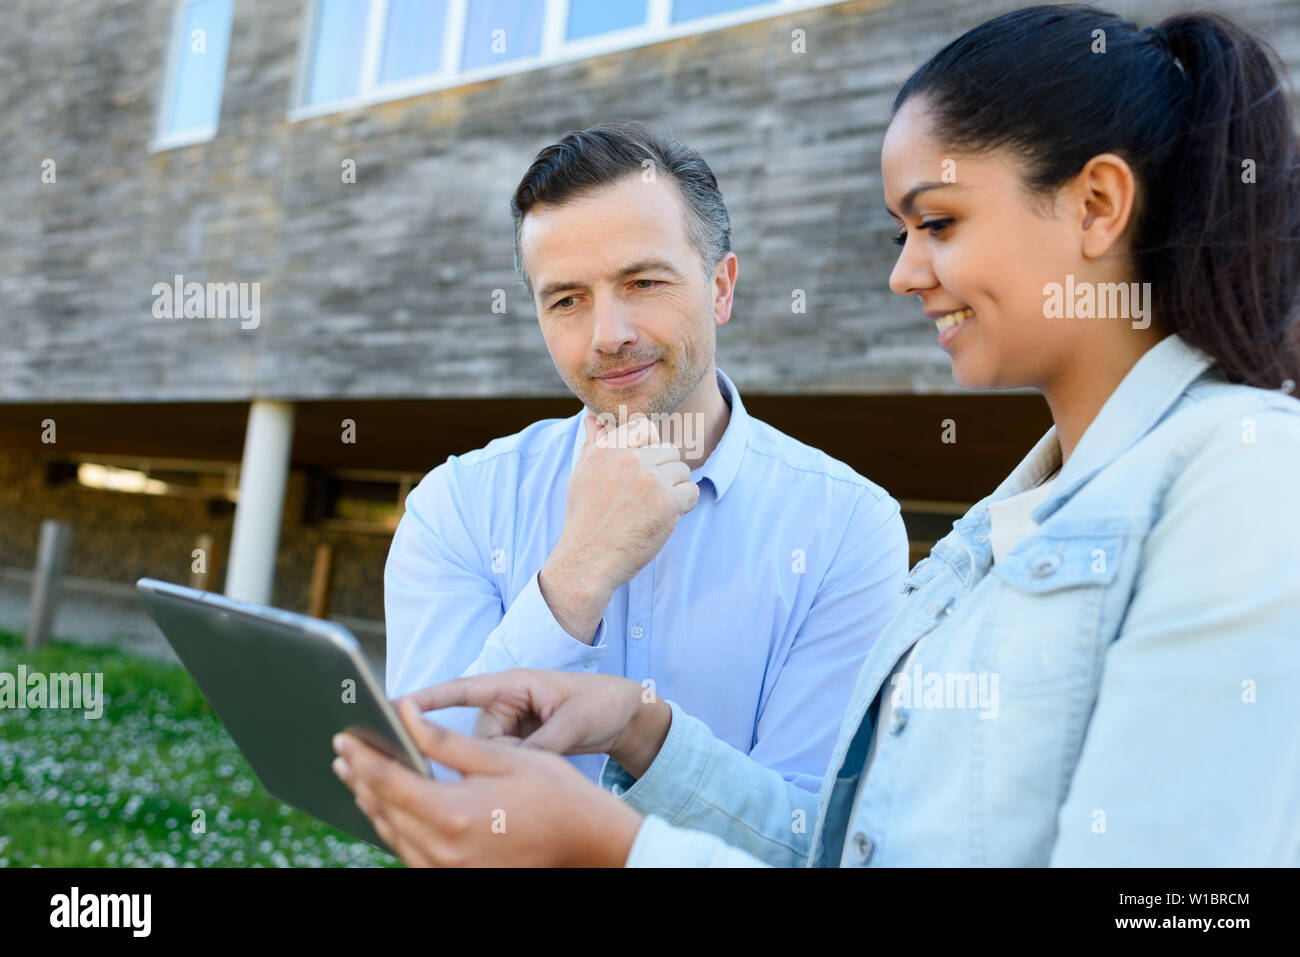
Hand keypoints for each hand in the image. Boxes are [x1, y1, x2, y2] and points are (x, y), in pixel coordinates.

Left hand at [332, 697, 642, 866]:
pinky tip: (390, 808)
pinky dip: (394, 825)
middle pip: (383, 809)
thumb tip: (403, 712)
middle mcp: (443, 849)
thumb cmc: (554, 794)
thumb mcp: (502, 757)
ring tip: (357, 775)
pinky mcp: (455, 877)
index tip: (344, 735)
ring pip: (392, 833)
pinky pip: (410, 851)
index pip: (388, 781)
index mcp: (453, 814)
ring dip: (372, 802)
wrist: (588, 842)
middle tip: (343, 750)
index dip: (362, 755)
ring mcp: (447, 869)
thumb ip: (445, 739)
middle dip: (360, 777)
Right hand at [394, 668, 671, 776]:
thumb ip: (540, 744)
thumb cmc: (601, 703)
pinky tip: (539, 770)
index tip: (395, 706)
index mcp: (512, 684)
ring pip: (486, 757)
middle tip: (535, 756)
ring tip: (549, 756)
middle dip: (494, 756)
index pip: (461, 690)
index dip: (427, 699)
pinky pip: (501, 763)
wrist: (625, 714)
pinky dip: (515, 771)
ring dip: (508, 766)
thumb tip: (512, 769)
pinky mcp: (516, 745)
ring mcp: (509, 726)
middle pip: (474, 738)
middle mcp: (504, 704)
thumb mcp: (573, 721)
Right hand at [539, 414, 698, 640]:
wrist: (587, 559)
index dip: (651, 450)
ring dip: (674, 490)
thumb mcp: (582, 474)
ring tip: (652, 510)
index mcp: (608, 448)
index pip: (647, 429)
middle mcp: (630, 459)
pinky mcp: (667, 503)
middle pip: (669, 451)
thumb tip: (592, 419)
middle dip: (664, 473)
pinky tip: (662, 519)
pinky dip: (683, 507)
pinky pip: (692, 492)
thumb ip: (593, 443)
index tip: (642, 472)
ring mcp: (650, 480)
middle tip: (645, 498)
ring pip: (683, 472)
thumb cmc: (585, 518)